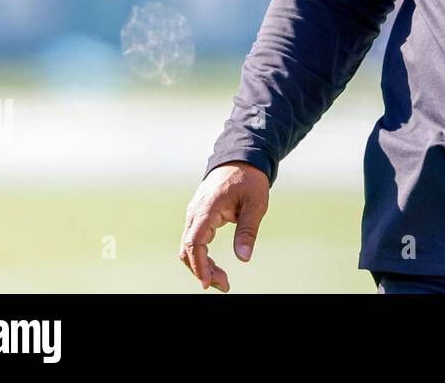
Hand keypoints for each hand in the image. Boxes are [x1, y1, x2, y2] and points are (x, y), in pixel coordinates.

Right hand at [178, 161, 268, 291]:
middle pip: (188, 248)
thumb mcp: (256, 204)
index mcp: (207, 208)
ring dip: (201, 265)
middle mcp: (195, 212)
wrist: (241, 159)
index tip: (208, 283)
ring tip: (222, 280)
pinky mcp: (198, 216)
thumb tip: (243, 258)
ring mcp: (194, 213)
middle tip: (224, 285)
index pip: (195, 242)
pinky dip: (201, 255)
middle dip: (202, 270)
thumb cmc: (250, 180)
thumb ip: (248, 230)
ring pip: (189, 246)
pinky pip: (194, 240)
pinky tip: (215, 267)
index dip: (199, 265)